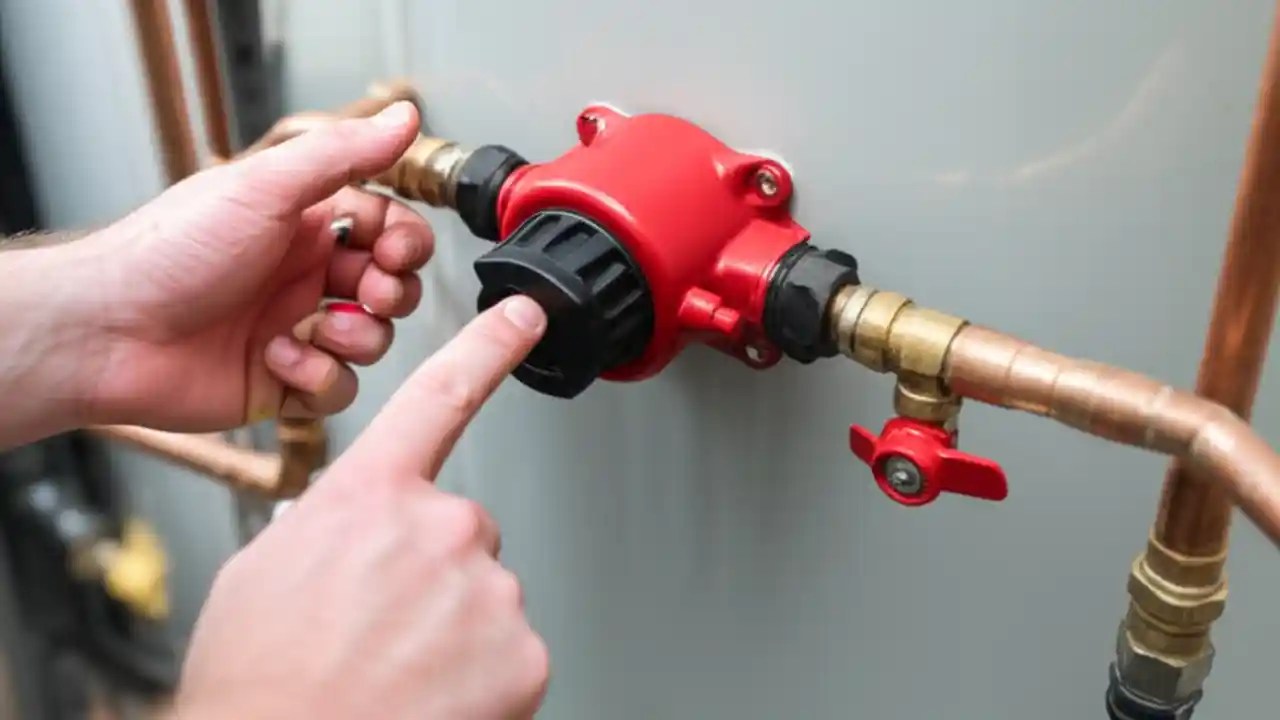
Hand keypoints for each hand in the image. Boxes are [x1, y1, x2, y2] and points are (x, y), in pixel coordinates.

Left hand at [84, 101, 429, 429]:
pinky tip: (278, 358)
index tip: (397, 251)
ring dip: (358, 336)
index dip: (405, 241)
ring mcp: (295, 329)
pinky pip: (338, 388)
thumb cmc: (169, 252)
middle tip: (370, 291)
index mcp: (301, 224)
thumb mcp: (264, 187)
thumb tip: (404, 119)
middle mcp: (302, 276)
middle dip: (393, 291)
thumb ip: (342, 153)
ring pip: (373, 340)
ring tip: (317, 328)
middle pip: (391, 286)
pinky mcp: (284, 383)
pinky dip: (319, 376)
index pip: (385, 228)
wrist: (107, 331)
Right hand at [175, 295, 550, 719]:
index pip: (438, 398)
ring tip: (393, 670)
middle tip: (378, 626)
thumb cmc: (261, 683)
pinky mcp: (523, 652)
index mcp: (370, 497)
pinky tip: (428, 696)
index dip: (487, 347)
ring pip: (483, 595)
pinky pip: (509, 650)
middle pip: (459, 530)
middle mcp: (441, 527)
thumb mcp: (264, 573)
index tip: (524, 316)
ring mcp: (488, 590)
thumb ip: (328, 527)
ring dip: (450, 628)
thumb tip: (350, 532)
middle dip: (430, 571)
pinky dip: (479, 676)